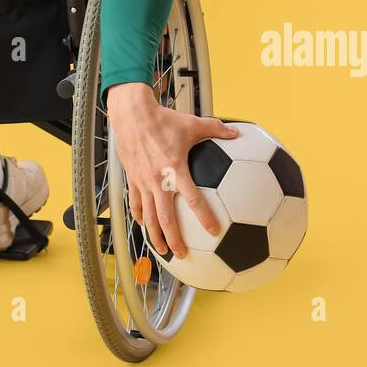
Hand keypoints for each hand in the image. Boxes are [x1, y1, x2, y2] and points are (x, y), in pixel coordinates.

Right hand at [106, 82, 238, 257]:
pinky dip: (138, 215)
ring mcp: (142, 180)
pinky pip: (134, 202)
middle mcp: (157, 179)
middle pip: (166, 217)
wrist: (131, 113)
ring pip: (147, 215)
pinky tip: (142, 223)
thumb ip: (215, 130)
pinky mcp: (131, 177)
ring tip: (161, 249)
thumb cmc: (161, 118)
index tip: (214, 231)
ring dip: (154, 234)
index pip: (193, 199)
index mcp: (175, 169)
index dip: (204, 217)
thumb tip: (236, 134)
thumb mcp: (192, 123)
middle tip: (183, 254)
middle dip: (174, 239)